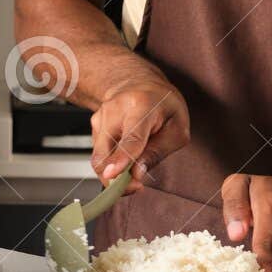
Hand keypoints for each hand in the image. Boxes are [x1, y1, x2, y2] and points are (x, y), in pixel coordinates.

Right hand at [89, 76, 190, 192]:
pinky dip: (111, 164)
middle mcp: (116, 109)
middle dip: (115, 178)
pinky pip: (99, 155)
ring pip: (99, 158)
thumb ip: (158, 152)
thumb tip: (137, 174)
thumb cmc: (163, 105)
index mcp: (142, 105)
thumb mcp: (177, 128)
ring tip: (134, 171)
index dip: (121, 158)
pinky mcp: (94, 126)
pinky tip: (126, 157)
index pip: (131, 137)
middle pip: (106, 152)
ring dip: (114, 174)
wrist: (139, 83)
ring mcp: (101, 117)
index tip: (113, 174)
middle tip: (135, 187)